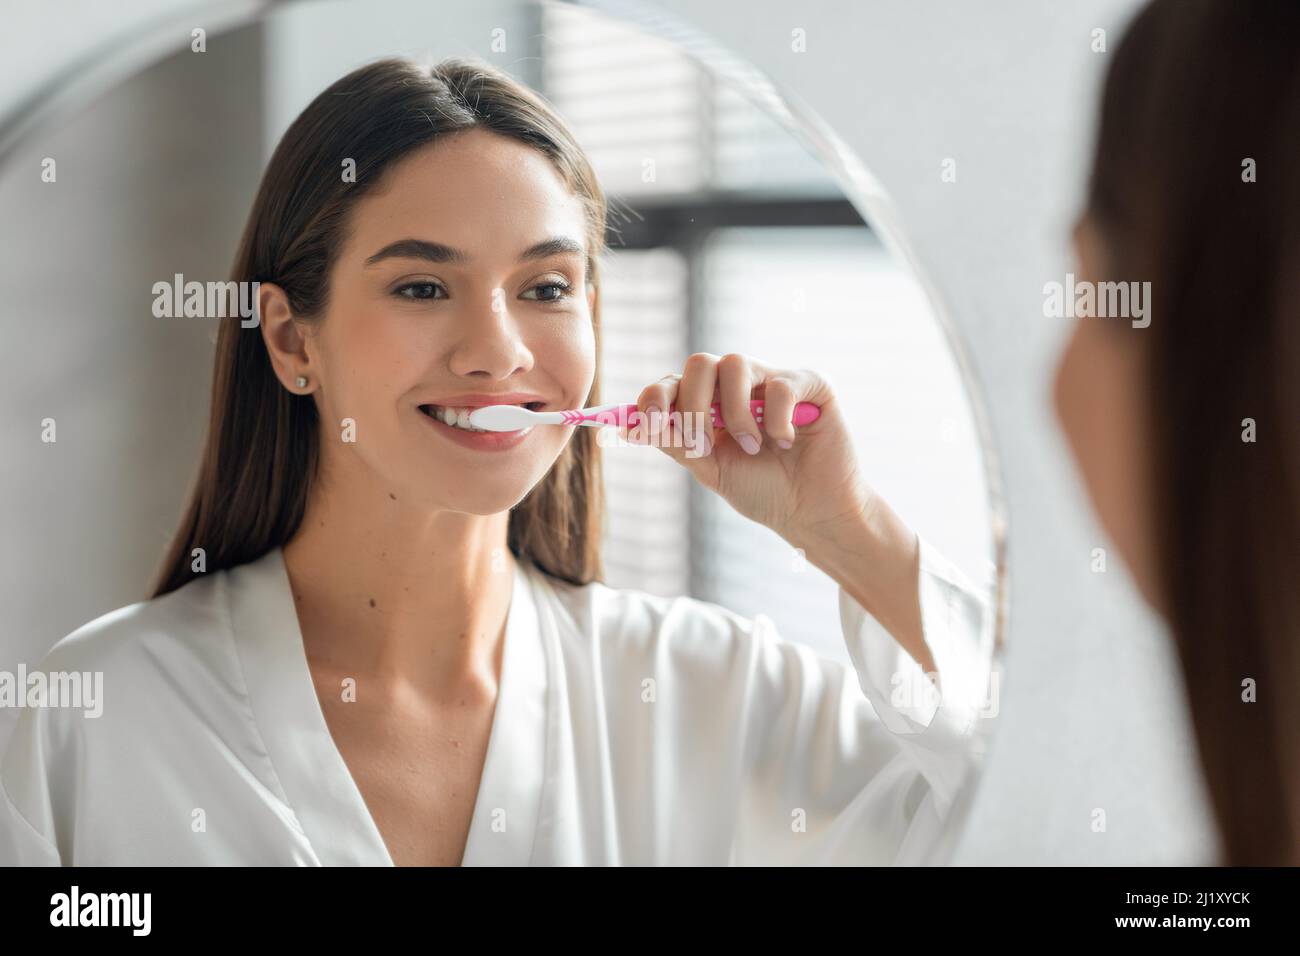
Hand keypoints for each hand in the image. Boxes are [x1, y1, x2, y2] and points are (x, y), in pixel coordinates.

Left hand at [619, 352, 871, 546]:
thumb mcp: (710, 470)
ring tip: (751, 447)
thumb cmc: (763, 491)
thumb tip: (630, 427)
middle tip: (703, 444)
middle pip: (700, 362)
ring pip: (736, 363)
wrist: (812, 512)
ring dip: (735, 413)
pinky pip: (780, 383)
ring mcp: (772, 380)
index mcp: (710, 404)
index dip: (654, 398)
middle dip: (693, 404)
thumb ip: (676, 444)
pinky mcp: (809, 383)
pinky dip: (777, 419)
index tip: (648, 424)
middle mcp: (738, 386)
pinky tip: (787, 442)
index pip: (673, 383)